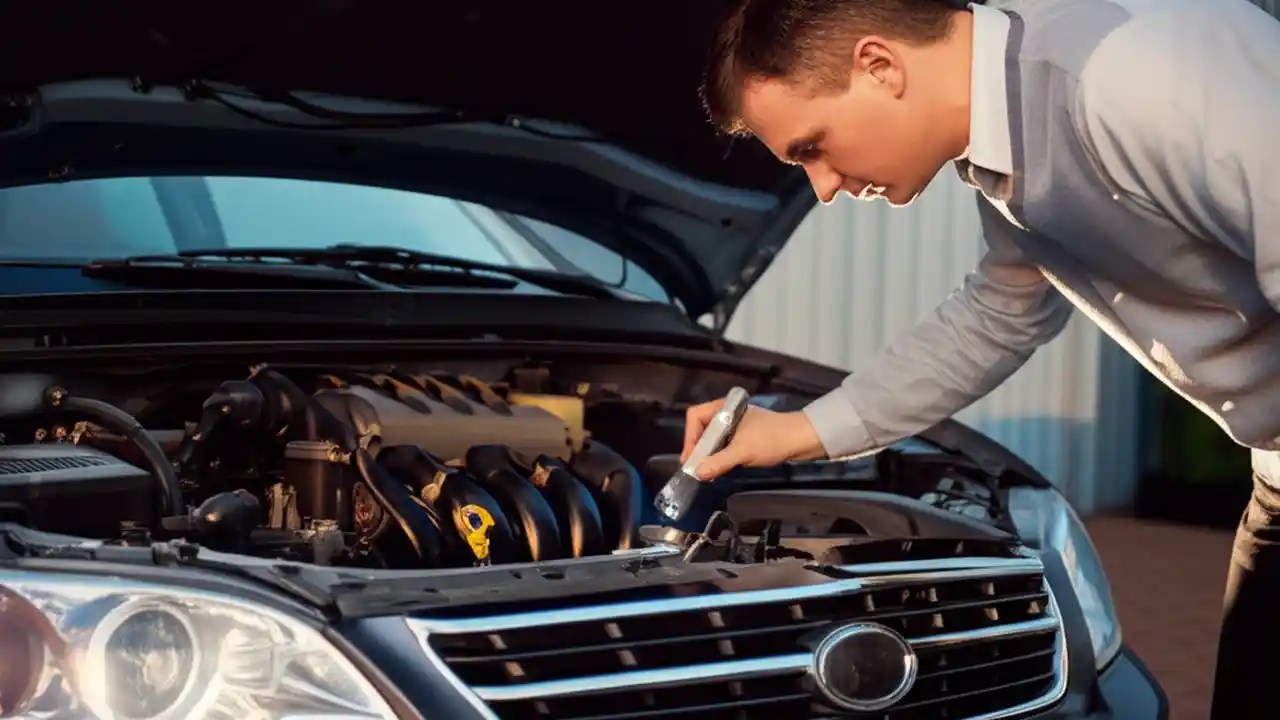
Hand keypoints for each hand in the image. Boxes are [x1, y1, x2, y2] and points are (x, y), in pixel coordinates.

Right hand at [680, 400, 825, 481]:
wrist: (802, 440)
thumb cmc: (772, 439)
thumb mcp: (743, 451)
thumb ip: (719, 461)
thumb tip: (697, 473)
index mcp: (724, 408)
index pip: (695, 417)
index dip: (689, 437)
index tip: (691, 458)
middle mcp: (727, 414)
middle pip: (701, 428)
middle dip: (697, 447)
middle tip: (695, 468)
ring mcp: (735, 425)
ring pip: (712, 437)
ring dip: (707, 453)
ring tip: (705, 470)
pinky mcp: (743, 436)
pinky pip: (723, 444)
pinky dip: (718, 455)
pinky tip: (718, 467)